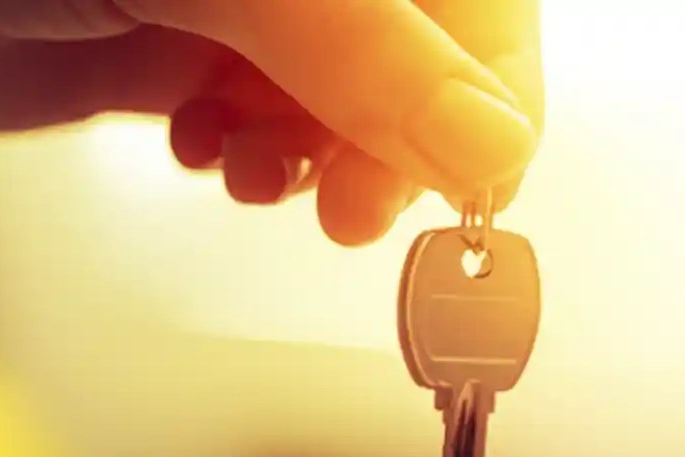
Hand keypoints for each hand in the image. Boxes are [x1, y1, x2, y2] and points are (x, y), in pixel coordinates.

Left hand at [0, 0, 542, 243]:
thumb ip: (366, 51)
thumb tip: (491, 143)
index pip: (480, 2)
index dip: (493, 89)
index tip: (478, 182)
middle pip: (425, 58)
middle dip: (398, 140)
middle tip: (361, 208)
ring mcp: (251, 3)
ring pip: (352, 101)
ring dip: (322, 157)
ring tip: (263, 174)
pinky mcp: (191, 51)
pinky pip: (271, 121)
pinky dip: (256, 156)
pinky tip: (213, 150)